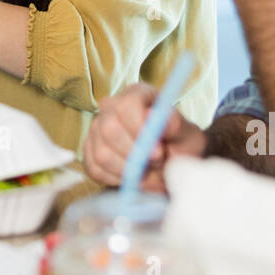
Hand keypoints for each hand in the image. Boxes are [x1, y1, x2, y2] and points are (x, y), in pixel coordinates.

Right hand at [82, 82, 206, 191]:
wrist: (171, 159)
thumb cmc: (178, 143)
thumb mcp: (185, 134)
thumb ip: (173, 125)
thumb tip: (152, 117)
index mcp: (136, 94)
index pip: (127, 107)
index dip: (140, 131)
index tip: (158, 152)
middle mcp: (110, 107)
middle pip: (109, 130)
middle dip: (135, 155)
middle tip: (156, 164)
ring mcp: (96, 128)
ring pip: (102, 154)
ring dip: (129, 171)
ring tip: (149, 172)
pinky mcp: (89, 150)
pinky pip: (96, 170)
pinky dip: (118, 180)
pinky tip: (134, 177)